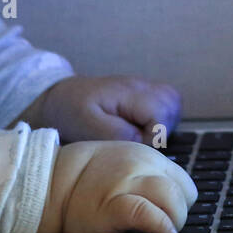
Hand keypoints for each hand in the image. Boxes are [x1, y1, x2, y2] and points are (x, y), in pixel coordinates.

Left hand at [21, 74, 181, 144]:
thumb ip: (118, 134)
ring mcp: (145, 86)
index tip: (133, 148)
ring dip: (162, 125)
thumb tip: (145, 140)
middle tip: (137, 142)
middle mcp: (142, 84)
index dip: (153, 138)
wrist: (59, 98)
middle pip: (172, 106)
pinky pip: (166, 106)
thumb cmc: (71, 113)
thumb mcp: (86, 127)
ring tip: (139, 136)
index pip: (161, 114)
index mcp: (128, 91)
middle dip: (161, 131)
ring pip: (174, 105)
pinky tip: (140, 129)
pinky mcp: (145, 94)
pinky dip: (160, 121)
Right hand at [35, 141, 198, 232]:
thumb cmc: (84, 178)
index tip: (170, 212)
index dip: (182, 201)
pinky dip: (162, 226)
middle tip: (167, 224)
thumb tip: (169, 197)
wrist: (50, 181)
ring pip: (172, 199)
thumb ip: (146, 173)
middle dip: (181, 212)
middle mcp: (140, 165)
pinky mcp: (113, 205)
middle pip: (184, 191)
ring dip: (175, 220)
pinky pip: (149, 214)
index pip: (183, 181)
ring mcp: (126, 183)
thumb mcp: (122, 162)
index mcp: (145, 156)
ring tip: (165, 231)